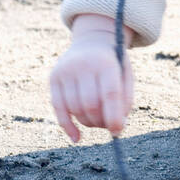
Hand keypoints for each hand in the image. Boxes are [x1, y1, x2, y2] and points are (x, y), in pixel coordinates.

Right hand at [49, 18, 133, 141]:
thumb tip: (118, 127)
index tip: (117, 131)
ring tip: (98, 123)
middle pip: (90, 104)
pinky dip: (68, 126)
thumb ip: (125, 99)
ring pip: (74, 108)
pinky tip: (77, 138)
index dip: (113, 116)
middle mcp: (84, 64)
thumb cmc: (113, 64)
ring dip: (87, 123)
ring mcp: (66, 70)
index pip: (110, 93)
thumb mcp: (125, 74)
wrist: (91, 41)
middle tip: (107, 126)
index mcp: (106, 62)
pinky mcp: (54, 78)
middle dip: (100, 121)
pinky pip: (58, 108)